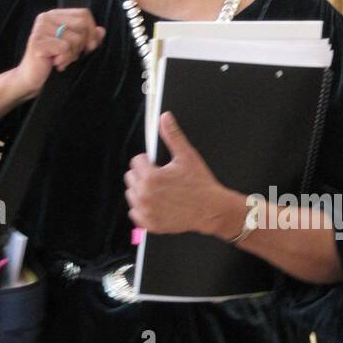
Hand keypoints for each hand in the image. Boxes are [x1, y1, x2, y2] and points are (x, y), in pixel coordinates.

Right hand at [10, 8, 104, 98]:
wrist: (33, 78)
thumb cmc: (54, 60)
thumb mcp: (75, 47)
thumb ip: (88, 38)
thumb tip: (102, 31)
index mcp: (55, 14)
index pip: (84, 13)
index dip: (92, 31)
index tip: (89, 46)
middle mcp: (46, 17)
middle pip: (81, 24)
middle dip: (82, 44)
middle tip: (70, 54)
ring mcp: (40, 29)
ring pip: (75, 38)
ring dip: (72, 54)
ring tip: (61, 59)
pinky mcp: (38, 42)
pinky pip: (65, 48)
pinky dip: (65, 59)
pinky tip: (56, 63)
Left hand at [124, 112, 234, 236]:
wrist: (211, 210)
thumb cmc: (201, 185)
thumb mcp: (187, 156)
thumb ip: (172, 136)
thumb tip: (164, 118)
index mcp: (150, 177)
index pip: (136, 161)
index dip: (149, 161)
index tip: (160, 166)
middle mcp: (144, 195)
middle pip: (131, 177)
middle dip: (143, 174)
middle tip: (162, 178)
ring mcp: (146, 211)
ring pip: (131, 195)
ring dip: (141, 191)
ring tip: (160, 191)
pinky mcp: (150, 224)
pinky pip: (135, 214)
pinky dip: (143, 209)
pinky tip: (157, 204)